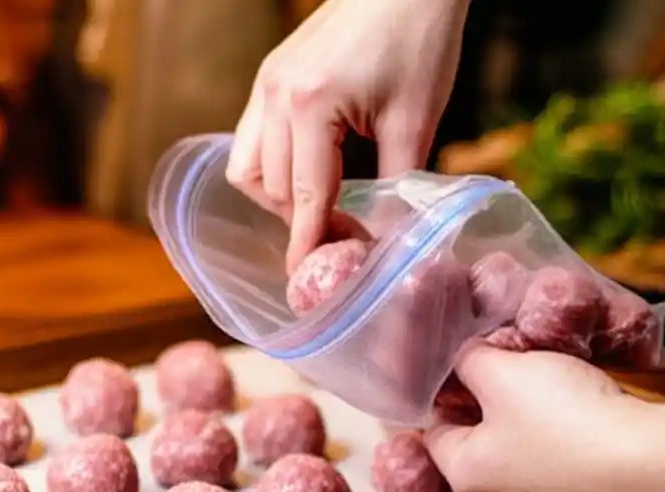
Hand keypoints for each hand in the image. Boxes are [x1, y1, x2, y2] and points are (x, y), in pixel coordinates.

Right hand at [227, 0, 469, 272]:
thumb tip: (387, 230)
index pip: (303, 194)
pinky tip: (308, 169)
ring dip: (276, 194)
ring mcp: (266, 84)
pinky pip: (252, 136)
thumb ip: (398, 181)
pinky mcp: (270, 76)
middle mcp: (276, 96)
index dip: (307, 241)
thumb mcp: (416, 118)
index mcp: (311, 106)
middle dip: (297, 219)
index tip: (306, 279)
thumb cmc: (418, 39)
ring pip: (246, 165)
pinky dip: (273, 164)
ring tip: (319, 204)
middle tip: (340, 236)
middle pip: (265, 187)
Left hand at [423, 345, 645, 491]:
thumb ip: (470, 360)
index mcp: (464, 474)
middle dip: (490, 396)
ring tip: (548, 374)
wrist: (652, 463)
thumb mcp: (502, 371)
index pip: (433, 428)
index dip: (443, 389)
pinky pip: (561, 455)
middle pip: (479, 436)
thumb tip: (464, 358)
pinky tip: (581, 402)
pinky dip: (565, 428)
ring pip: (522, 444)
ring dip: (530, 409)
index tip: (461, 362)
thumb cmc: (564, 419)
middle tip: (507, 360)